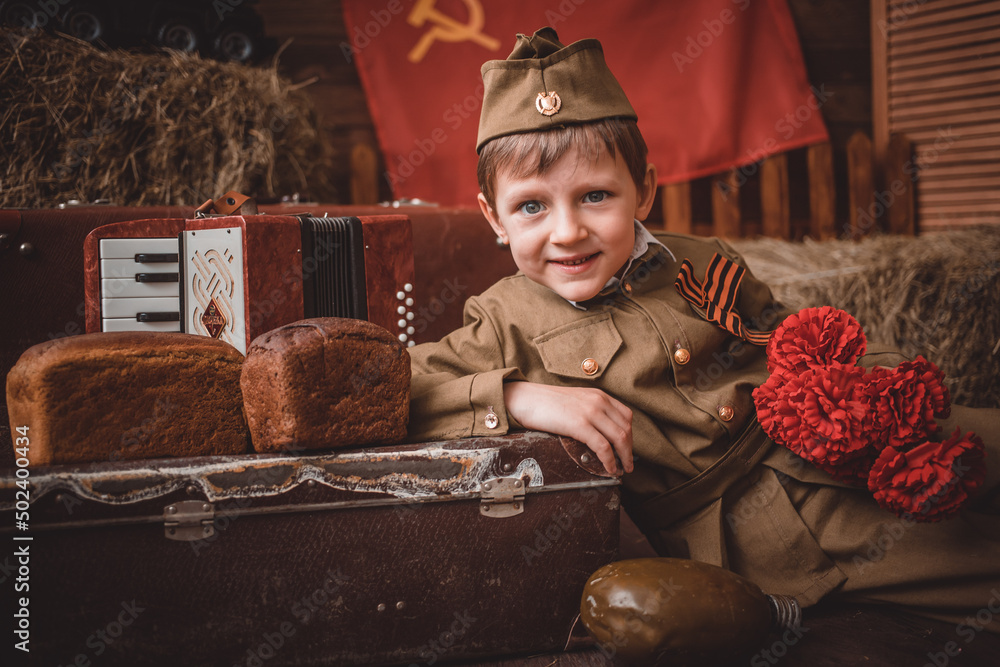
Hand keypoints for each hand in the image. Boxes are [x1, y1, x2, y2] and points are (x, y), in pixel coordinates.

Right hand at [503, 381, 632, 474]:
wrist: (525, 398)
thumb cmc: (544, 403)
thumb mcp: (575, 401)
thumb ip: (590, 411)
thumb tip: (600, 432)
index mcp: (598, 395)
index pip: (626, 417)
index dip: (630, 436)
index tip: (627, 449)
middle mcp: (598, 401)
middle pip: (626, 429)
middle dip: (630, 450)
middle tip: (628, 464)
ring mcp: (590, 412)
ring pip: (619, 438)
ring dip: (624, 457)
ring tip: (621, 469)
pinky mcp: (580, 424)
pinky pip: (603, 446)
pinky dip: (610, 460)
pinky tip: (609, 468)